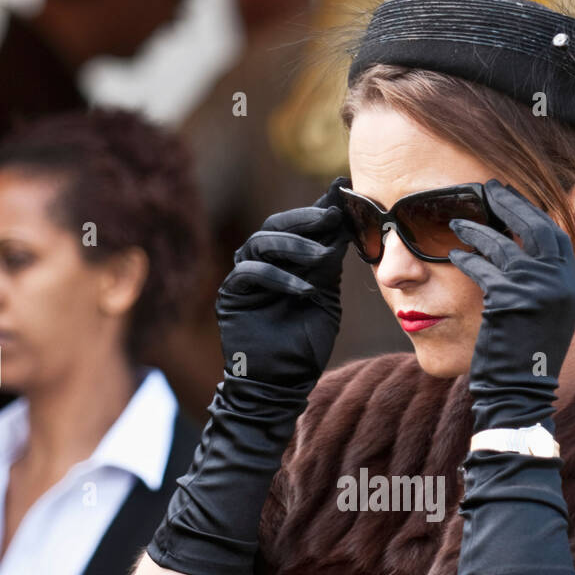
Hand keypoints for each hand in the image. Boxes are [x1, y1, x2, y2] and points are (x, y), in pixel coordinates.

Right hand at [218, 176, 351, 392]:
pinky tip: (305, 291)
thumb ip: (328, 263)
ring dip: (294, 245)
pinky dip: (279, 277)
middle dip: (305, 219)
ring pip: (260, 242)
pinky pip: (250, 272)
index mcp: (285, 259)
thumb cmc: (306, 343)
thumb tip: (344, 223)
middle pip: (275, 225)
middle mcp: (261, 262)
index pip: (298, 225)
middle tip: (331, 217)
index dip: (318, 208)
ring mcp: (244, 277)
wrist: (283, 383)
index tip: (343, 192)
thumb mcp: (326, 295)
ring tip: (323, 258)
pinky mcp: (231, 295)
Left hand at [449, 179, 574, 431]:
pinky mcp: (510, 300)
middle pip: (537, 228)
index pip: (556, 236)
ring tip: (457, 222)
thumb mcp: (543, 317)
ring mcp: (537, 291)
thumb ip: (539, 285)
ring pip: (505, 245)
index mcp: (570, 288)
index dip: (534, 212)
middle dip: (511, 205)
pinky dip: (468, 259)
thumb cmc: (525, 360)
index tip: (512, 199)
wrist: (520, 393)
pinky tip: (456, 255)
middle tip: (488, 189)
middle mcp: (560, 285)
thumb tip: (517, 250)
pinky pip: (484, 268)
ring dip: (478, 230)